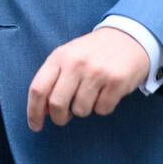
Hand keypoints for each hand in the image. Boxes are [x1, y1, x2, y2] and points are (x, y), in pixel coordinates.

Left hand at [27, 28, 150, 130]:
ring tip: (91, 95)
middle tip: (64, 117)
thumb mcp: (68, 57)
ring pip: (80, 110)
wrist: (128, 37)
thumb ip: (53, 80)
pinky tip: (106, 92)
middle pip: (57, 104)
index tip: (35, 126)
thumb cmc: (93, 52)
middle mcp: (76, 63)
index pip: (38, 89)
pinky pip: (102, 110)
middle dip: (59, 117)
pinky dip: (103, 107)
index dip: (33, 112)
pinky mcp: (116, 81)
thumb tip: (43, 111)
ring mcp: (97, 72)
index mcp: (59, 57)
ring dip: (84, 109)